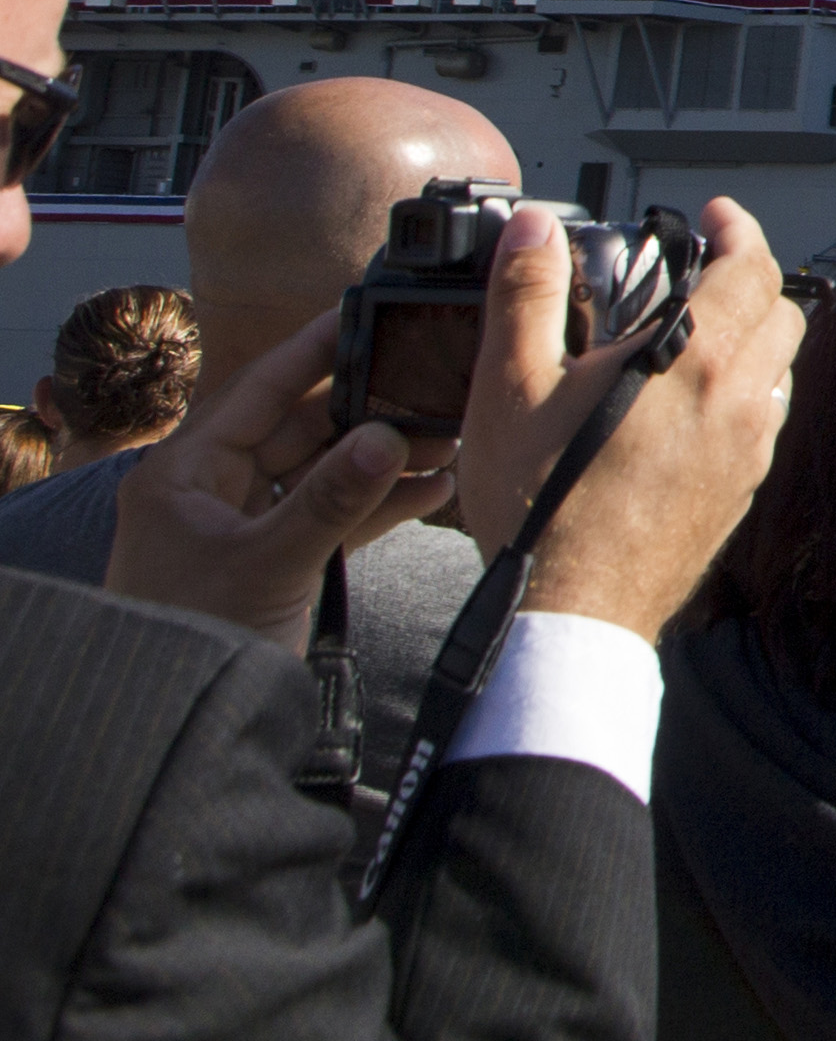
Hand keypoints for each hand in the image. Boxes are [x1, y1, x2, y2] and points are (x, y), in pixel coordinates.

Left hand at [101, 309, 451, 652]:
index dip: (313, 351)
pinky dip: (379, 503)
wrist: (181, 725)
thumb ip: (331, 499)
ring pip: (322, 471)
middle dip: (368, 412)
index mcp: (184, 472)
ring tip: (450, 440)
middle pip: (299, 427)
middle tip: (433, 391)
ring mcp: (245, 524)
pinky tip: (434, 490)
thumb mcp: (267, 562)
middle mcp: (212, 488)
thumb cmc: (195, 636)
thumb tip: (388, 437)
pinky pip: (331, 515)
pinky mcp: (275, 558)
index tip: (365, 315)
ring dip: (382, 458)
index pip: (257, 390)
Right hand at [469, 199, 808, 641]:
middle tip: (703, 273)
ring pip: (781, 369)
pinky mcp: (742, 493)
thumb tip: (532, 230)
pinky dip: (745, 393)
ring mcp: (751, 452)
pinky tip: (691, 408)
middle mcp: (741, 402)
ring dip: (752, 339)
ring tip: (694, 337)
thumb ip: (525, 295)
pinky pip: (766, 421)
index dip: (737, 230)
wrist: (573, 611)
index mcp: (698, 363)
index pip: (753, 267)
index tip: (714, 218)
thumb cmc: (540, 507)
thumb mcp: (510, 386)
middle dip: (750, 280)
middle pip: (782, 312)